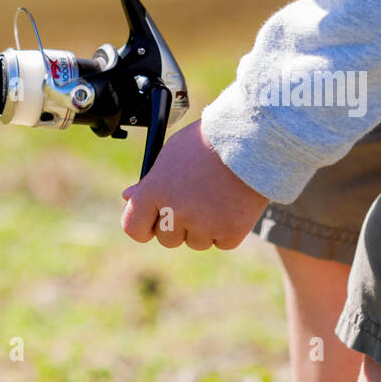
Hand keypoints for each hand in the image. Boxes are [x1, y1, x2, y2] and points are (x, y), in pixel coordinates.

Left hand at [121, 118, 268, 249]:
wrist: (251, 139)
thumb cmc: (207, 143)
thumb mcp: (171, 155)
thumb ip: (150, 182)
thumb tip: (129, 197)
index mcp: (155, 189)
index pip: (134, 227)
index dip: (143, 226)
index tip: (152, 223)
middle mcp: (176, 211)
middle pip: (167, 239)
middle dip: (177, 225)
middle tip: (194, 200)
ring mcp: (204, 225)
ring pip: (196, 241)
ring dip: (204, 227)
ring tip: (217, 195)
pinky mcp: (230, 233)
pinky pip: (221, 242)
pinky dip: (227, 228)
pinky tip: (233, 203)